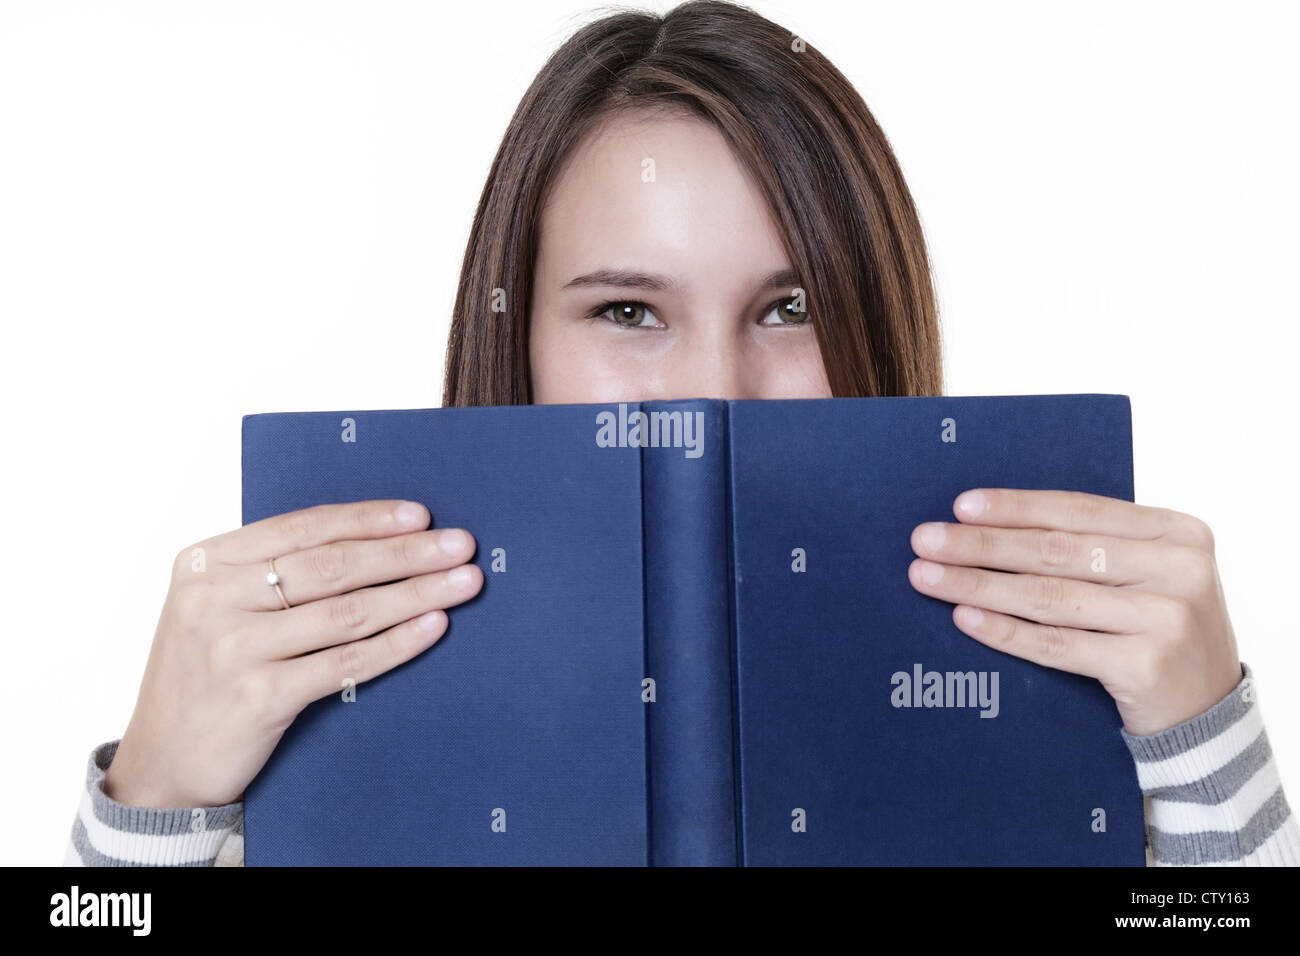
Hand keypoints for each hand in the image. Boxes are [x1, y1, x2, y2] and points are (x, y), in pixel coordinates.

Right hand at [104, 499, 483, 808]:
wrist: (160, 765)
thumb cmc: (204, 677)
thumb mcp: (216, 608)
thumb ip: (269, 572)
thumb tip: (371, 539)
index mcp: (205, 563)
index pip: (303, 527)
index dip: (368, 519)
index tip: (421, 516)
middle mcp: (214, 599)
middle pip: (332, 565)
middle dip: (406, 553)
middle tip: (459, 545)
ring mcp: (234, 649)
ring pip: (347, 611)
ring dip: (415, 594)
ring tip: (462, 582)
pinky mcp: (258, 697)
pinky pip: (345, 662)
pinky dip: (396, 643)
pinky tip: (433, 626)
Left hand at [907, 488, 1241, 735]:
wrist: (1206, 714)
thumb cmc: (1158, 631)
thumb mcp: (1143, 576)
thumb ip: (1091, 547)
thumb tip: (984, 523)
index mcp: (1176, 532)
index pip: (1079, 510)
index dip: (1015, 507)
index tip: (961, 506)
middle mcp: (1178, 569)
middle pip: (1056, 551)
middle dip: (981, 544)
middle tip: (925, 540)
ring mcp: (1165, 618)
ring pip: (1049, 596)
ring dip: (978, 585)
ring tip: (927, 577)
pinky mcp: (1146, 665)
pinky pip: (1056, 644)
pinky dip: (1004, 631)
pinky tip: (964, 617)